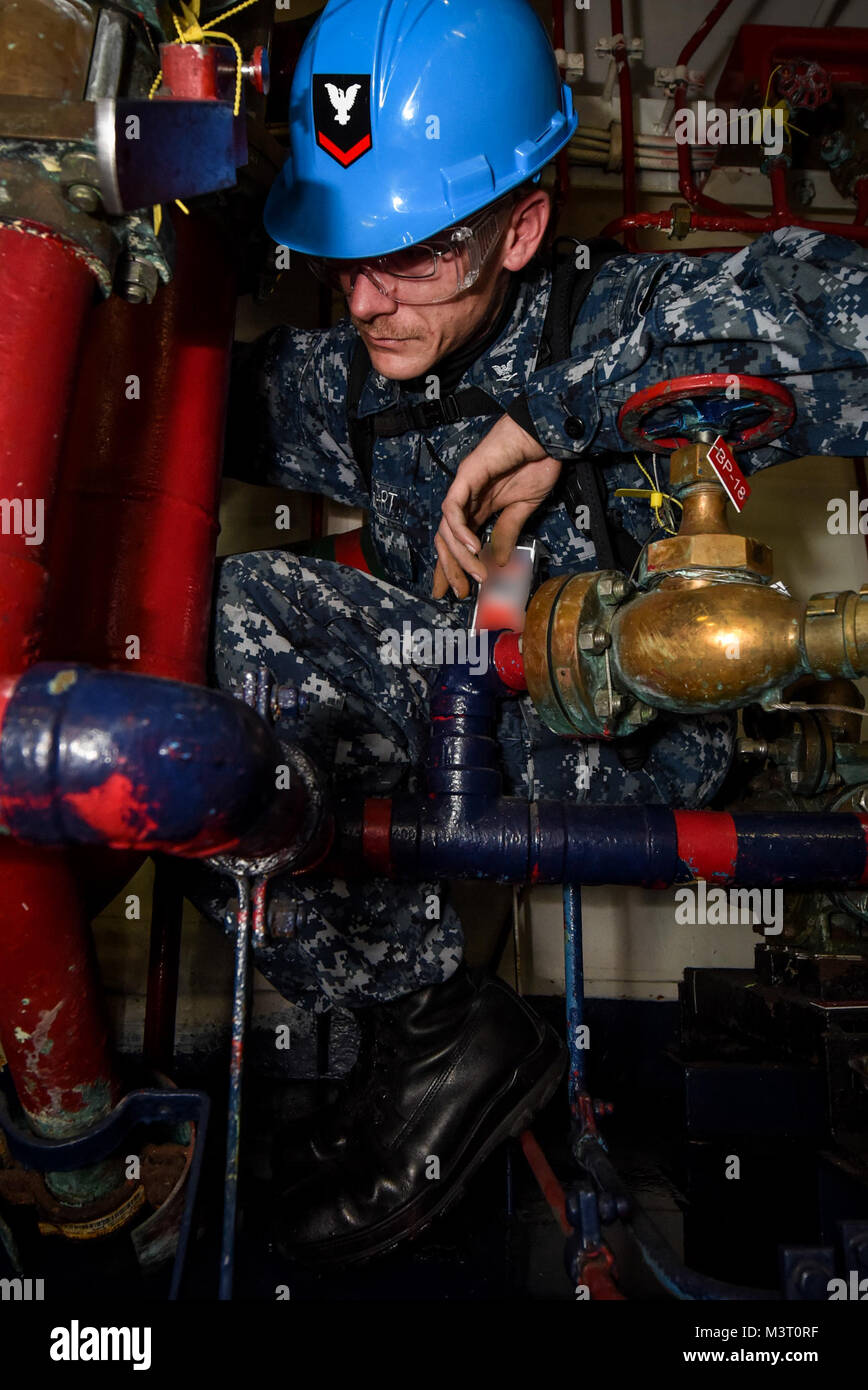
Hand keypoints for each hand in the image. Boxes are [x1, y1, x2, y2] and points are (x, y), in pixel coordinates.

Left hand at [431, 413, 561, 597]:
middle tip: (457, 591)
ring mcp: (463, 486)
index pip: (457, 542)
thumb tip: (495, 561)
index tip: (455, 592)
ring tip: (475, 574)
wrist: (545, 435)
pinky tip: (472, 547)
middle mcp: (465, 499)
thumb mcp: (522, 508)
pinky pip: (454, 507)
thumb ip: (507, 532)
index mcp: (478, 507)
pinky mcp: (467, 474)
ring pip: (448, 528)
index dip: (453, 567)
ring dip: (460, 556)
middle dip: (448, 568)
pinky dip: (460, 530)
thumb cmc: (536, 462)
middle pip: (446, 539)